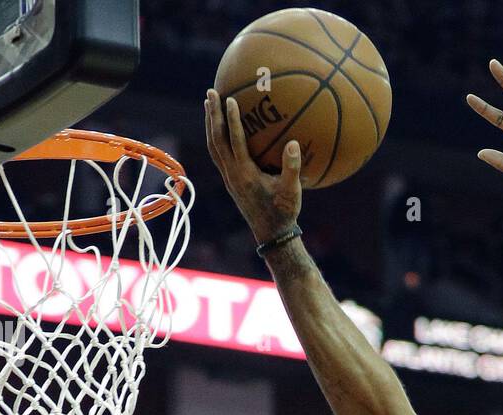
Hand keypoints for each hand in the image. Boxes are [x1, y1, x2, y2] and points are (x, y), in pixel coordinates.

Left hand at [204, 88, 302, 243]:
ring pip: (213, 146)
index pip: (234, 142)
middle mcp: (232, 175)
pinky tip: (219, 128)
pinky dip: (216, 137)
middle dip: (213, 116)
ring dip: (210, 124)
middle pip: (216, 140)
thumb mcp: (292, 191)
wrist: (271, 234)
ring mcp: (229, 178)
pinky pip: (218, 154)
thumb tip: (293, 143)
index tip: (229, 99)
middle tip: (211, 92)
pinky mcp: (230, 181)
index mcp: (245, 174)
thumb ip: (292, 168)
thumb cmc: (284, 213)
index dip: (231, 120)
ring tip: (209, 104)